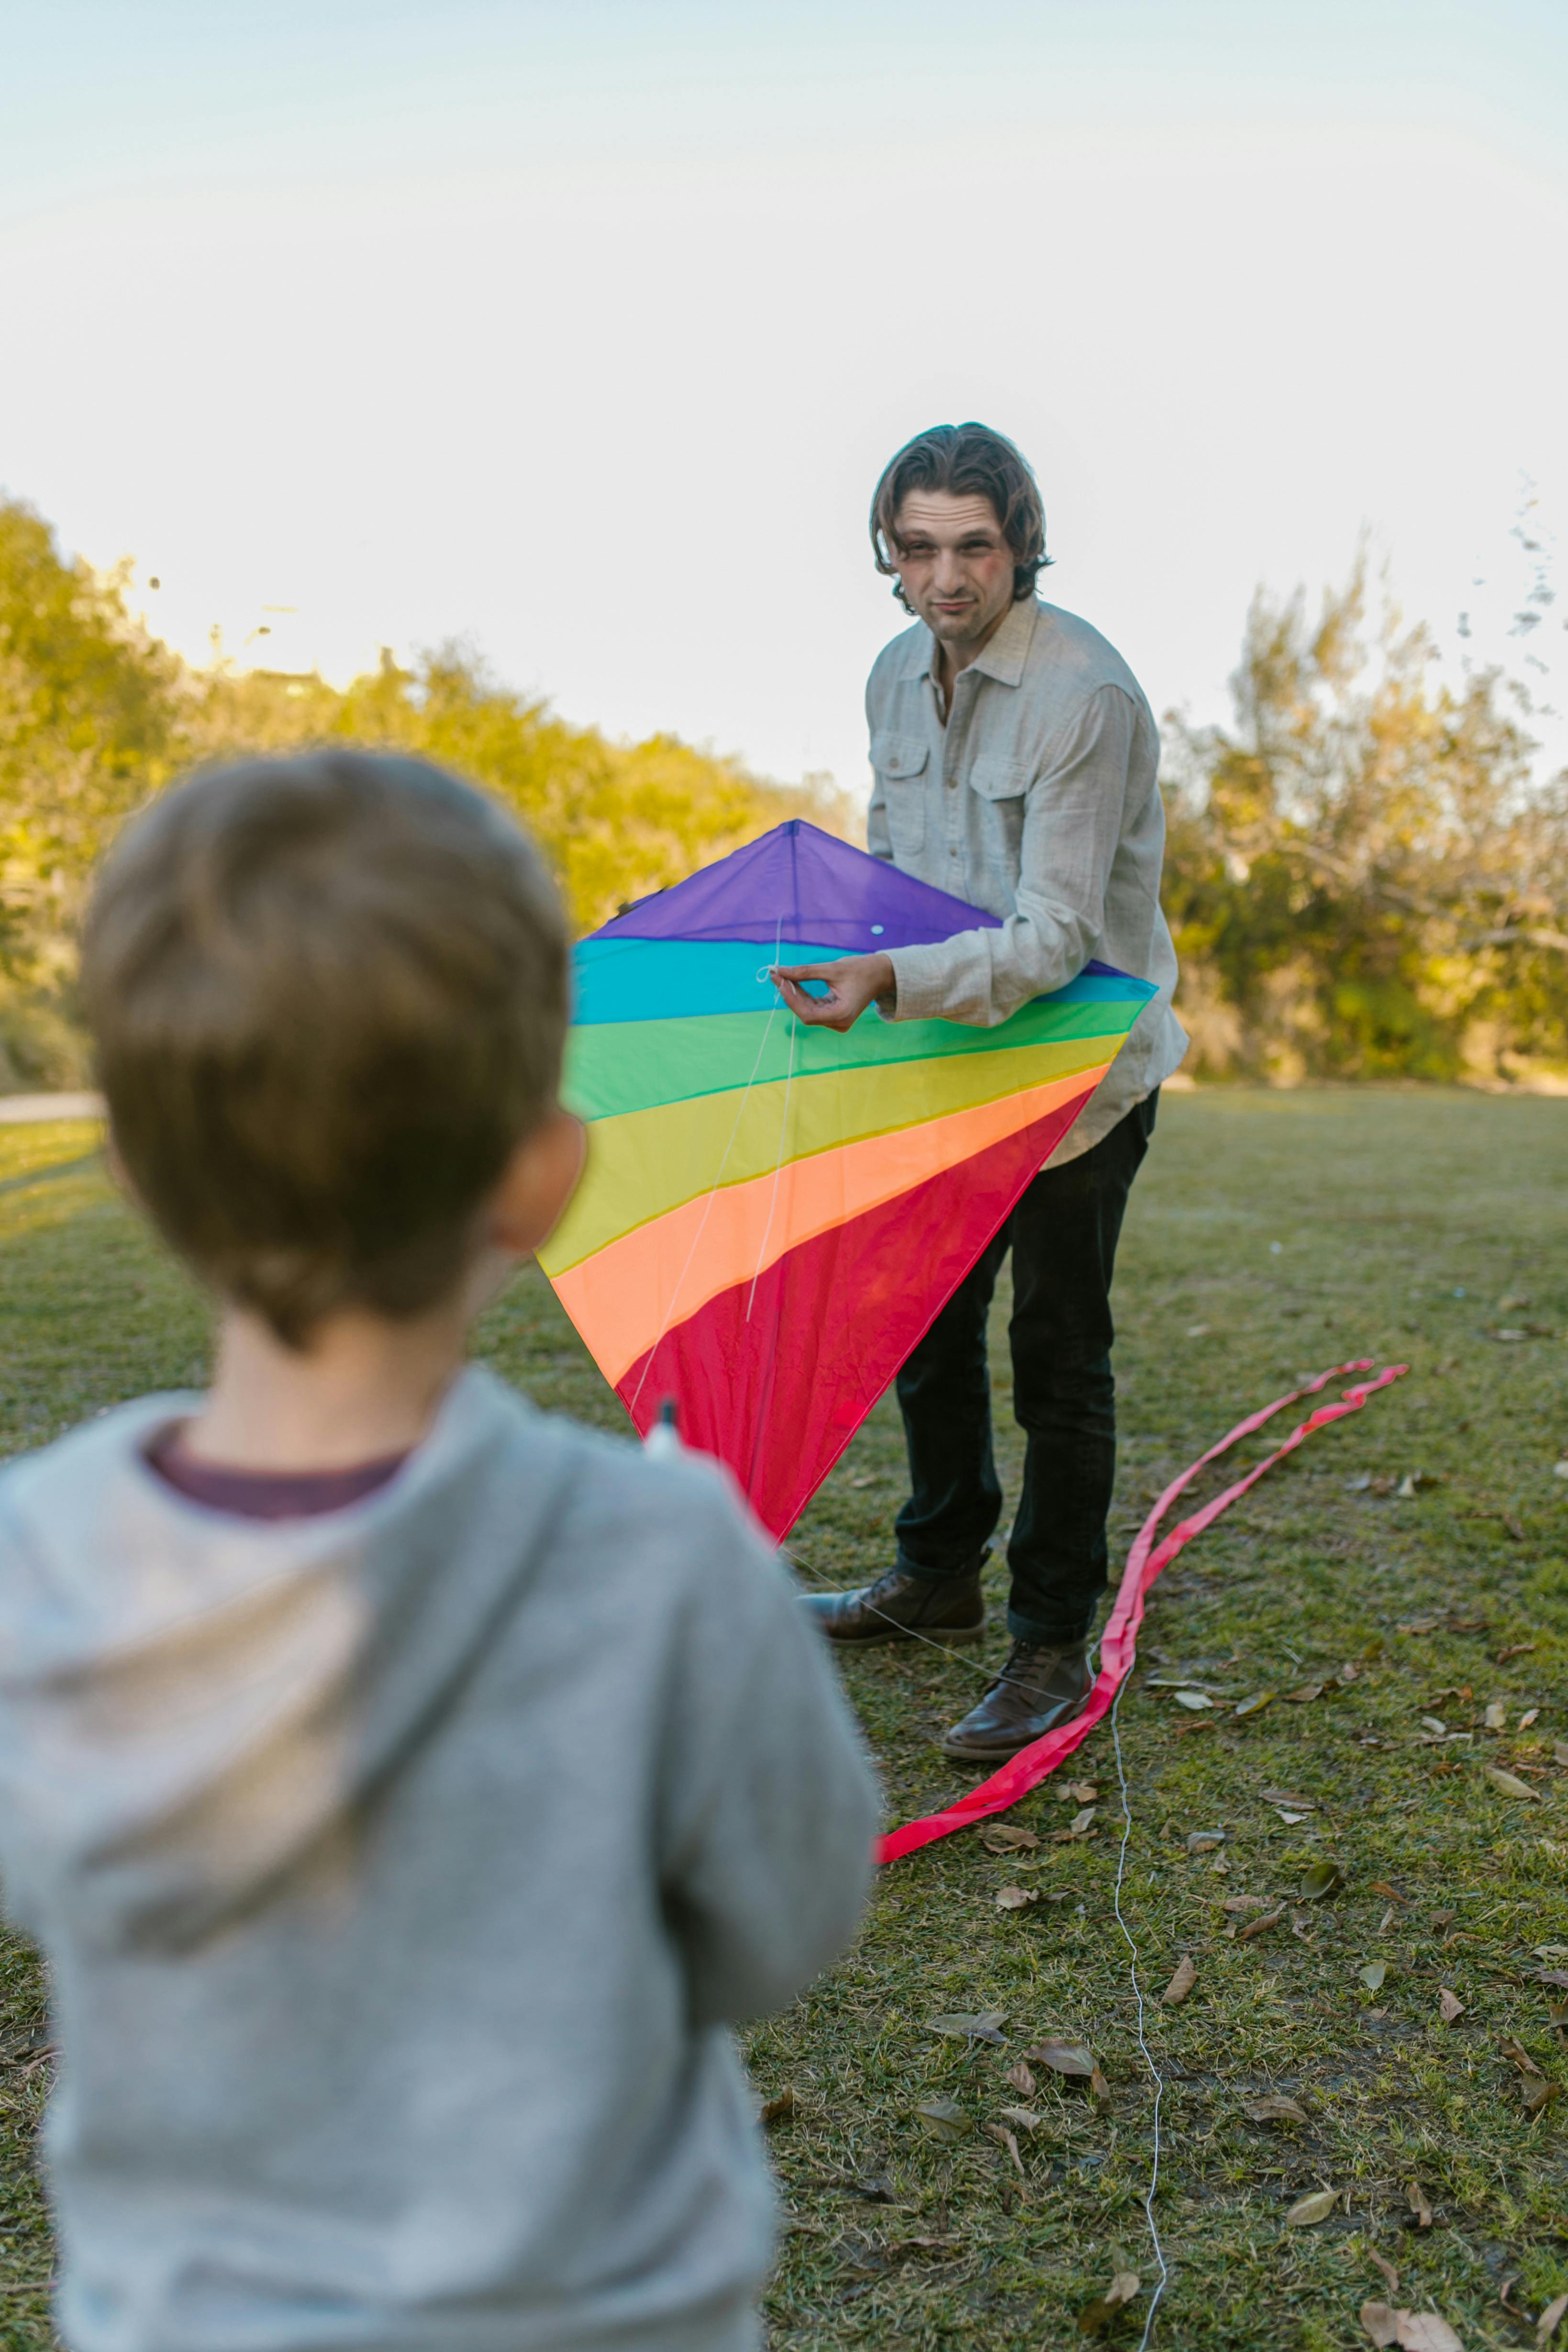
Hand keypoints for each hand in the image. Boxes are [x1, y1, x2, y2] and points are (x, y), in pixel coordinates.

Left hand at [771, 952, 894, 1032]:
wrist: (879, 974)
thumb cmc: (861, 970)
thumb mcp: (832, 968)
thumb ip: (805, 971)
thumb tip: (780, 971)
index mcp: (842, 1014)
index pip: (808, 1014)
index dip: (791, 998)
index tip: (779, 980)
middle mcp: (839, 1023)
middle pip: (806, 1013)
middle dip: (790, 994)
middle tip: (777, 975)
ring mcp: (836, 1021)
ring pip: (808, 1011)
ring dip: (795, 995)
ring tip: (783, 976)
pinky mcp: (834, 1016)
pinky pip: (814, 1008)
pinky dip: (803, 996)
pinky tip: (794, 982)